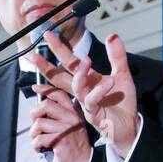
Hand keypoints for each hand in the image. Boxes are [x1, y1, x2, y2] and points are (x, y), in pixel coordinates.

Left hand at [29, 83, 91, 161]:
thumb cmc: (73, 146)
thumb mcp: (70, 126)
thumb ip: (58, 115)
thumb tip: (38, 107)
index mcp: (73, 112)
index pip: (59, 94)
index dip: (45, 89)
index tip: (36, 89)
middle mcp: (71, 118)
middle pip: (46, 105)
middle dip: (34, 114)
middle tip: (36, 125)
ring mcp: (67, 129)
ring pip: (39, 123)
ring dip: (34, 134)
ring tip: (38, 140)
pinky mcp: (61, 141)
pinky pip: (39, 138)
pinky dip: (35, 145)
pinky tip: (40, 148)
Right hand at [32, 31, 140, 156]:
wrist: (128, 126)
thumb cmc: (121, 103)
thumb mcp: (122, 74)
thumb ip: (116, 55)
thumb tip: (112, 35)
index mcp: (86, 79)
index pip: (68, 61)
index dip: (58, 48)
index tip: (48, 35)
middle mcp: (82, 90)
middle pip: (60, 75)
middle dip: (46, 65)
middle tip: (35, 54)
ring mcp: (85, 102)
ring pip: (76, 86)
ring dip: (80, 72)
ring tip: (87, 59)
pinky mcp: (94, 113)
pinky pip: (93, 100)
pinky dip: (99, 91)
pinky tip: (109, 82)